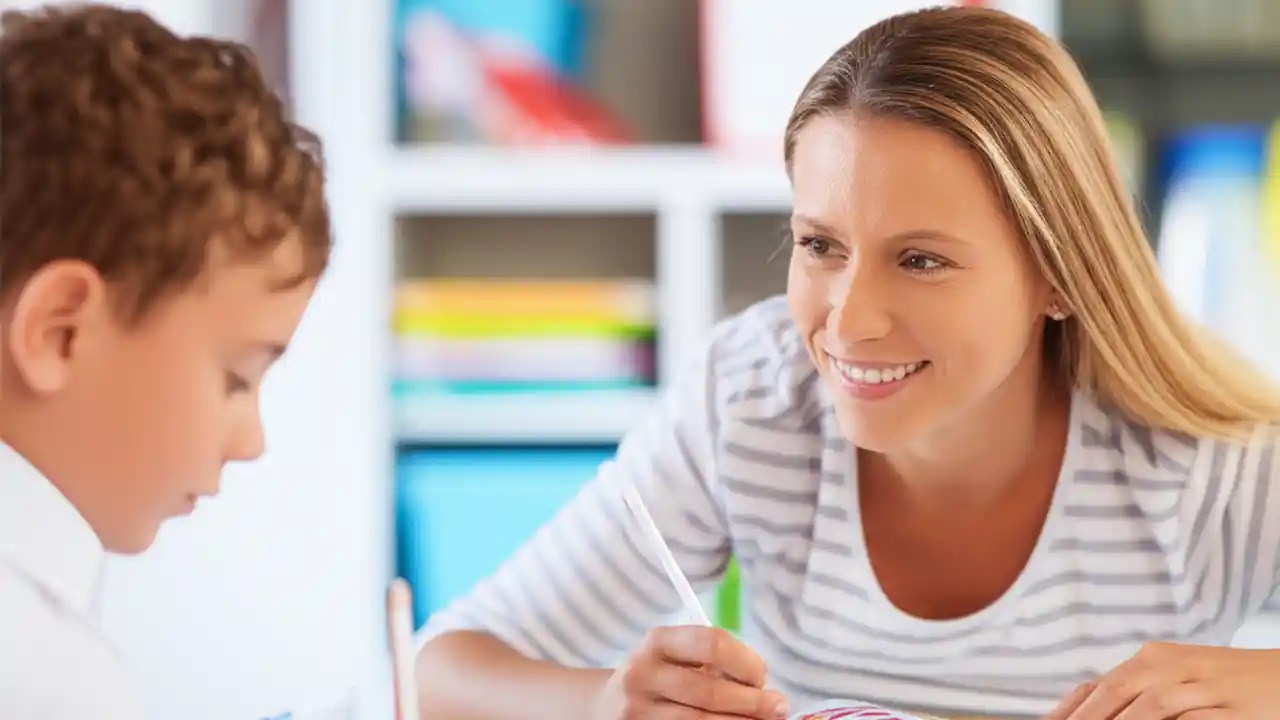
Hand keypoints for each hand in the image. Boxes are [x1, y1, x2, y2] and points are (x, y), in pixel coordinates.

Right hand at [593, 626, 788, 719]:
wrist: (604, 707)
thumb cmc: (657, 679)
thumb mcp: (675, 658)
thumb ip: (712, 664)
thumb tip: (764, 690)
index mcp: (656, 642)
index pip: (712, 643)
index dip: (747, 662)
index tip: (763, 677)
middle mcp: (642, 674)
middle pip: (710, 691)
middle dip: (753, 702)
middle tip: (778, 707)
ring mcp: (637, 712)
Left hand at [1044, 642, 1279, 718]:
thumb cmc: (1225, 684)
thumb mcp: (1176, 681)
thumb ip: (1137, 695)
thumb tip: (1090, 710)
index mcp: (1151, 660)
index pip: (1096, 686)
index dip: (1067, 710)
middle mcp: (1169, 667)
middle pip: (1113, 694)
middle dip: (1084, 719)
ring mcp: (1199, 686)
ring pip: (1147, 708)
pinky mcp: (1227, 706)